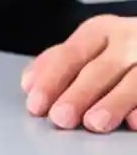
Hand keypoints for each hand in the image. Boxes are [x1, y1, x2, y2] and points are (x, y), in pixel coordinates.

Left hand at [23, 15, 136, 132]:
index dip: (52, 80)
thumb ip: (59, 62)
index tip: (36, 105)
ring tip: (94, 123)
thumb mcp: (92, 47)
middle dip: (79, 94)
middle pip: (101, 69)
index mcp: (103, 30)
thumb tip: (29, 83)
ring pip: (135, 81)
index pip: (71, 54)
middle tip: (61, 118)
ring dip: (113, 103)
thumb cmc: (123, 50)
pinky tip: (135, 123)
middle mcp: (132, 39)